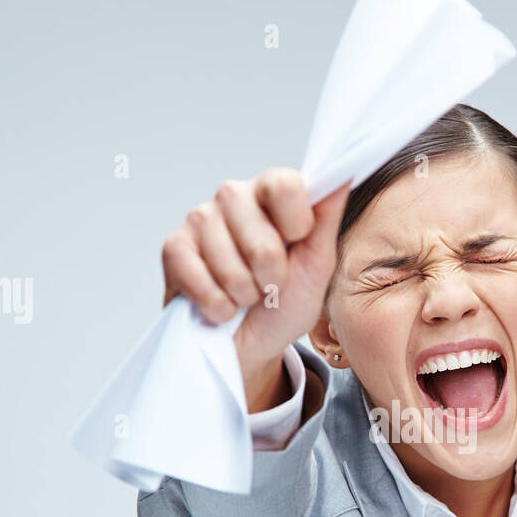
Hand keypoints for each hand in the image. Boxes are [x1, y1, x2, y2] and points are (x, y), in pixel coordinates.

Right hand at [161, 168, 351, 392]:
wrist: (251, 344)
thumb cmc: (284, 302)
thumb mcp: (317, 264)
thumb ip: (327, 217)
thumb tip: (343, 172)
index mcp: (271, 192)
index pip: (285, 185)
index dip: (296, 226)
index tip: (297, 244)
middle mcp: (233, 196)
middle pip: (261, 238)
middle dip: (271, 276)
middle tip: (268, 283)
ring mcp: (200, 219)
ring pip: (231, 266)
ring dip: (244, 295)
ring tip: (244, 294)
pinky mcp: (174, 248)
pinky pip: (201, 281)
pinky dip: (218, 306)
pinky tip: (220, 303)